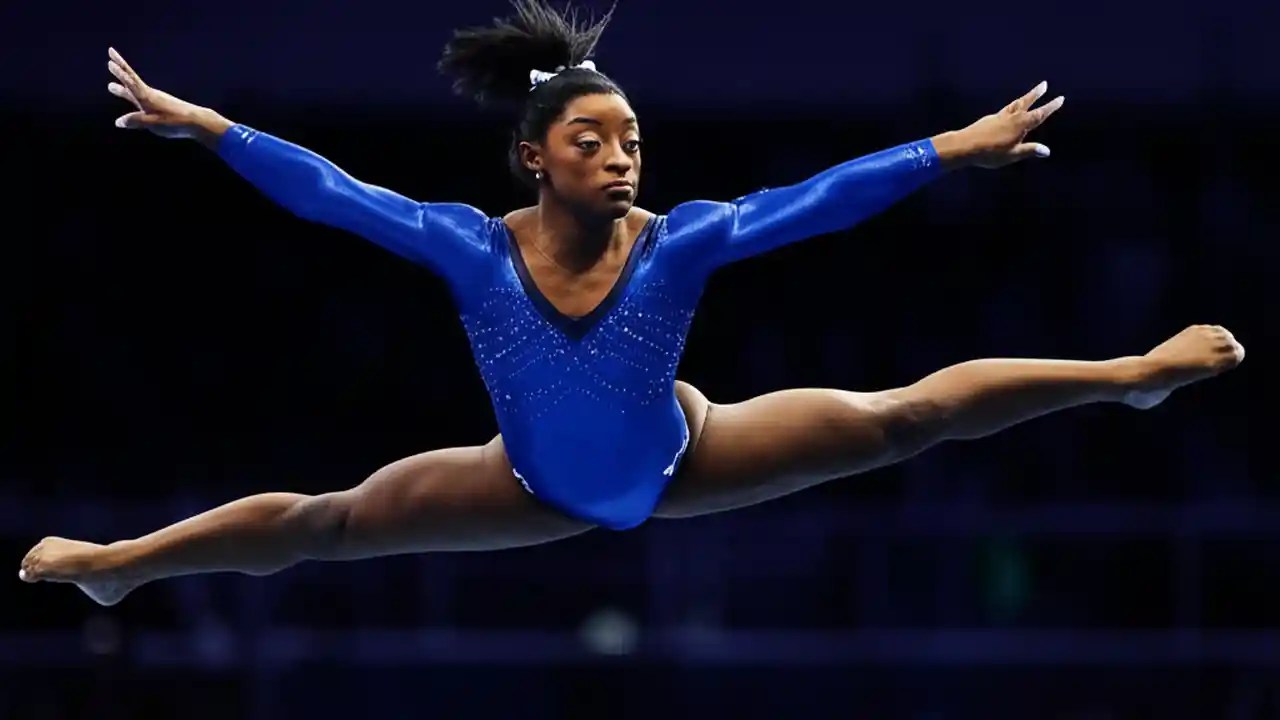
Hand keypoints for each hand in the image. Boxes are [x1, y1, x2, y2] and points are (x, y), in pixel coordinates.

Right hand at [106, 47, 229, 142]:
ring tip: (111, 86)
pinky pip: (141, 99)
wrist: (196, 121)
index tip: (111, 57)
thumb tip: (118, 122)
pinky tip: (131, 101)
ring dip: (123, 87)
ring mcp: (155, 100)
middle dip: (120, 70)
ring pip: (135, 91)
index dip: (119, 70)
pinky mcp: (160, 106)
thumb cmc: (174, 121)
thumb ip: (135, 120)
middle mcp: (149, 94)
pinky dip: (132, 97)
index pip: (129, 80)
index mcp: (146, 96)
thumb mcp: (152, 123)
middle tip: (110, 59)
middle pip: (131, 80)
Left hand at [939, 81, 1064, 168]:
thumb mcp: (1012, 155)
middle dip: (1036, 94)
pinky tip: (1010, 111)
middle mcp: (1011, 117)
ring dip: (1024, 98)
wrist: (965, 146)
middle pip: (1026, 102)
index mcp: (1020, 125)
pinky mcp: (990, 119)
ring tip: (1030, 93)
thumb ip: (1029, 150)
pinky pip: (1005, 109)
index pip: (1039, 114)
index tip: (1060, 98)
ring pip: (1015, 104)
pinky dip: (1012, 106)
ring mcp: (1000, 116)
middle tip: (1044, 84)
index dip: (1050, 107)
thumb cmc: (990, 153)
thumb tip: (1047, 151)